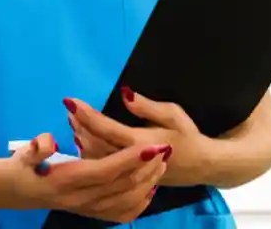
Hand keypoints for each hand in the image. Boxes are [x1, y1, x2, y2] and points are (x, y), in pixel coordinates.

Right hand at [5, 131, 169, 223]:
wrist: (16, 191)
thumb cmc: (23, 165)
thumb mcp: (24, 153)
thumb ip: (37, 147)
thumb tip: (48, 143)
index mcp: (67, 180)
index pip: (106, 170)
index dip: (130, 159)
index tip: (151, 145)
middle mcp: (81, 198)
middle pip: (122, 186)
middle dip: (147, 168)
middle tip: (164, 150)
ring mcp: (87, 208)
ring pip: (126, 201)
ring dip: (147, 183)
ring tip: (162, 165)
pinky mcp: (91, 213)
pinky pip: (120, 214)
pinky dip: (139, 204)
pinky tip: (150, 190)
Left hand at [65, 89, 208, 186]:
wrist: (200, 166)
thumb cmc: (187, 136)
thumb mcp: (173, 114)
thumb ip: (147, 107)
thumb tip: (125, 94)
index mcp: (141, 142)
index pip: (107, 128)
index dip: (87, 115)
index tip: (70, 101)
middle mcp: (130, 159)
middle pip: (96, 144)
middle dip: (80, 126)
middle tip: (69, 110)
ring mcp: (128, 171)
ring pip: (96, 158)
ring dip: (82, 139)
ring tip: (73, 122)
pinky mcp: (127, 177)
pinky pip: (102, 167)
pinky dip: (90, 153)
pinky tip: (84, 142)